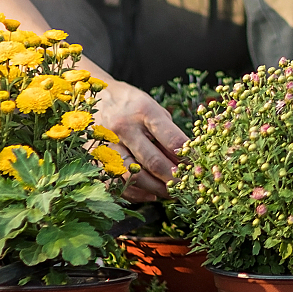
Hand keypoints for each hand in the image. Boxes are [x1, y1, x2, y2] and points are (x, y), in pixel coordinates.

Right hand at [93, 79, 186, 202]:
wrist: (96, 97)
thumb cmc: (131, 103)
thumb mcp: (153, 108)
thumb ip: (167, 133)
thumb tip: (185, 160)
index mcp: (144, 111)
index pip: (172, 139)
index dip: (187, 157)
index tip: (197, 167)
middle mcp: (124, 128)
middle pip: (153, 161)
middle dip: (173, 178)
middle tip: (186, 186)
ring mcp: (108, 144)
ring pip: (134, 176)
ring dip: (156, 189)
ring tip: (171, 193)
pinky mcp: (96, 158)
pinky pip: (116, 183)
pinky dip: (135, 193)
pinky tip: (150, 194)